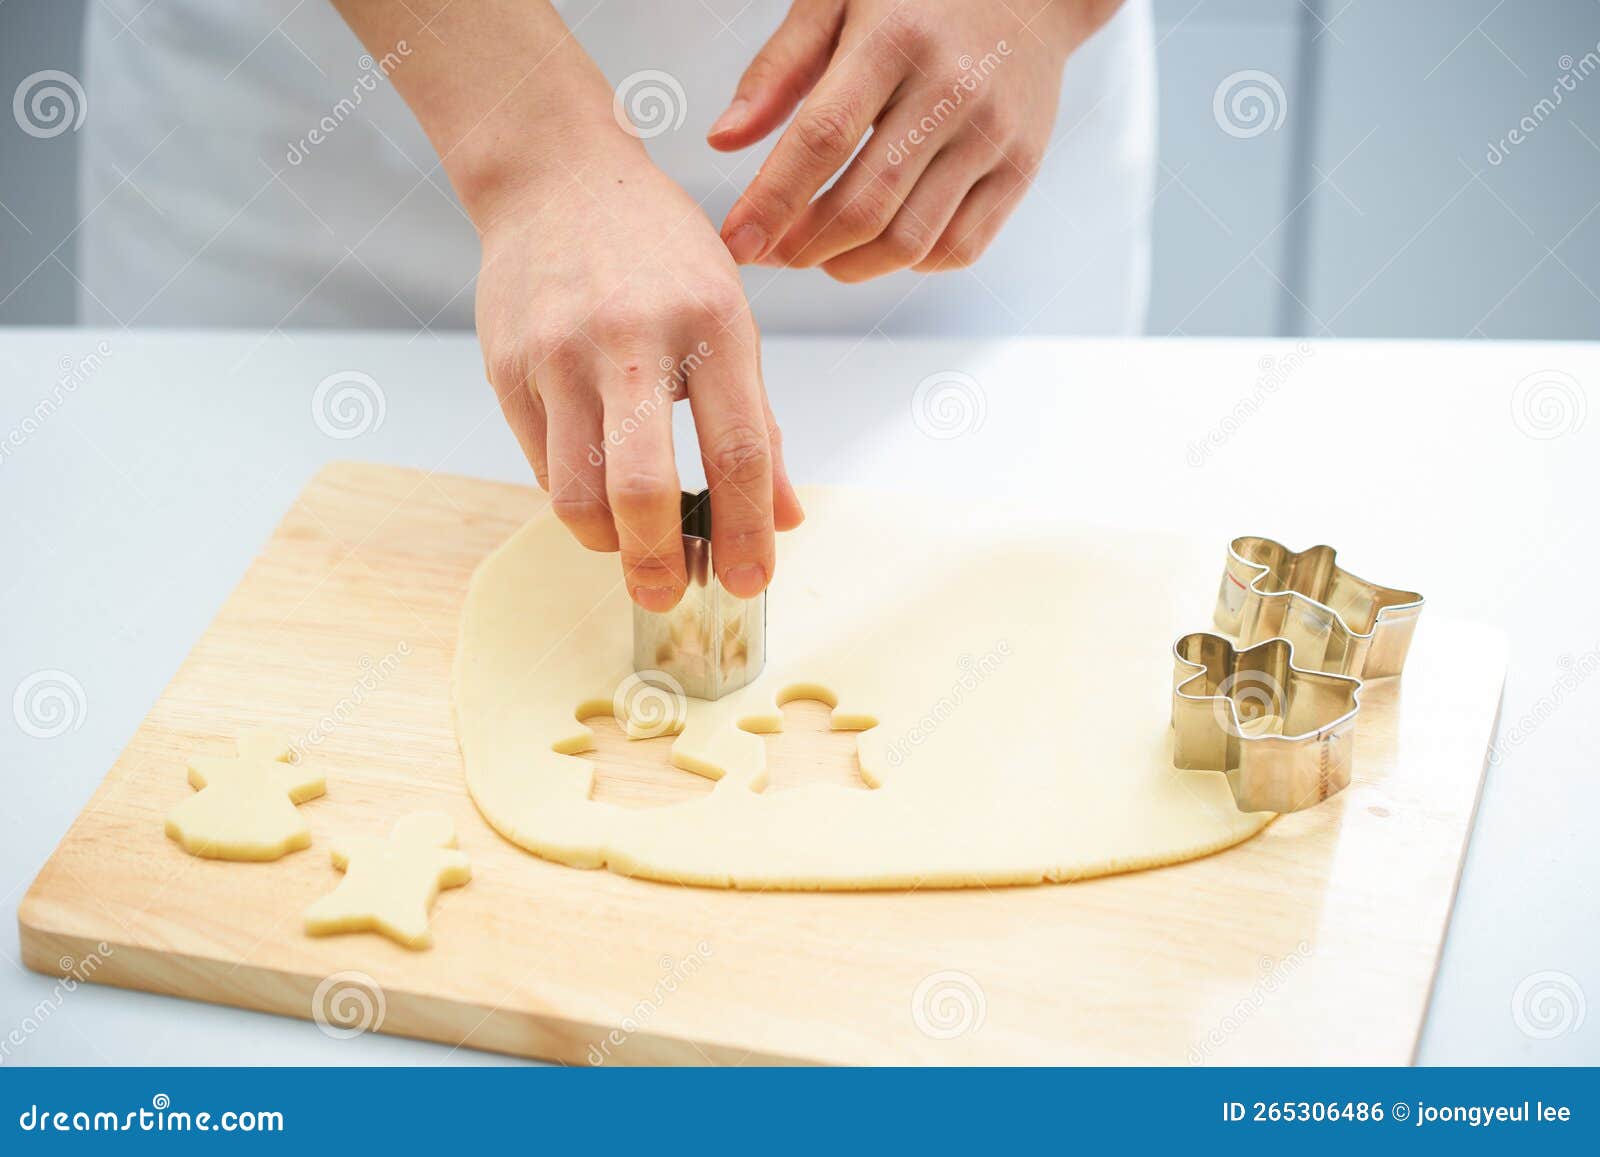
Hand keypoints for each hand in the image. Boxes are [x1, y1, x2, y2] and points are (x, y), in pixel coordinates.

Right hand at [474, 138, 803, 610]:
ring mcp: (560, 354)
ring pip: (577, 494)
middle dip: (661, 565)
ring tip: (632, 550)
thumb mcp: (731, 317)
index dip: (748, 533)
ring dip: (609, 545)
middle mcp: (632, 339)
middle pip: (642, 488)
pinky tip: (596, 498)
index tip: (752, 583)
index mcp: (711, 323)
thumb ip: (758, 423)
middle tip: (672, 597)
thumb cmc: (660, 255)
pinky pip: (540, 468)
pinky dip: (573, 501)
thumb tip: (784, 519)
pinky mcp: (508, 367)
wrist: (558, 178)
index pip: (736, 452)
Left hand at [709, 0, 1119, 280]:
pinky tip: (880, 242)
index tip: (738, 242)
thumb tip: (723, 140)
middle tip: (773, 251)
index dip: (773, 201)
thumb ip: (777, 68)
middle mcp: (951, 91)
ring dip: (850, 265)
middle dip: (804, 245)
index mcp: (895, 39)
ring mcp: (993, 135)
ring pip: (910, 240)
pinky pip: (959, 248)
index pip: (822, 139)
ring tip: (819, 253)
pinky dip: (909, 264)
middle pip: (865, 204)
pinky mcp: (1022, 168)